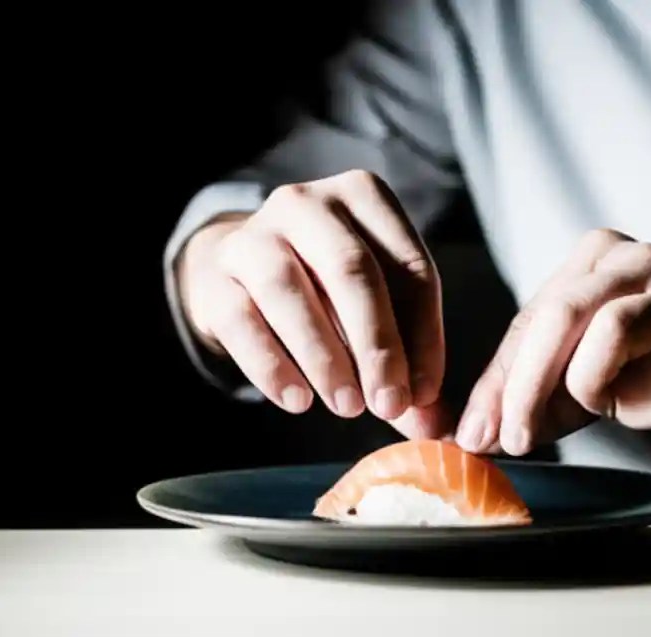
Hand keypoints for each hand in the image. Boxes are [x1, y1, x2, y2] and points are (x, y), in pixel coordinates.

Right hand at [178, 170, 448, 436]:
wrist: (241, 270)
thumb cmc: (327, 287)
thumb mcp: (376, 305)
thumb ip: (407, 357)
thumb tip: (433, 426)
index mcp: (365, 195)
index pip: (409, 266)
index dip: (424, 335)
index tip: (425, 393)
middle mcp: (307, 202)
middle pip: (351, 271)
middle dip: (377, 345)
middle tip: (390, 405)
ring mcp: (255, 233)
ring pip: (290, 291)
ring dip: (324, 357)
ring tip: (348, 408)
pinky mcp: (217, 275)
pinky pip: (243, 321)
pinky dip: (272, 366)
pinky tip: (298, 401)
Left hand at [455, 229, 650, 454]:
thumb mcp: (593, 391)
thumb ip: (543, 400)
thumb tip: (483, 433)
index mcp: (583, 265)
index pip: (523, 325)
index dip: (493, 381)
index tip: (470, 432)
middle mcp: (609, 253)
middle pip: (534, 320)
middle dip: (502, 386)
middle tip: (488, 440)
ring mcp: (643, 265)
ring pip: (562, 318)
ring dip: (534, 384)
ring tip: (525, 435)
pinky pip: (613, 329)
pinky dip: (593, 374)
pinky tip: (601, 406)